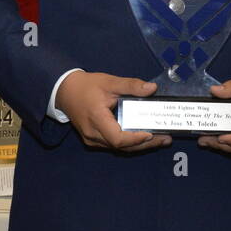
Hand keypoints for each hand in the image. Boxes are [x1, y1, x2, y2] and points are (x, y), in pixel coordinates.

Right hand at [56, 71, 171, 152]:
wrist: (65, 92)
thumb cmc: (86, 86)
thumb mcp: (109, 82)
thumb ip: (131, 85)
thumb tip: (152, 88)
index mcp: (96, 119)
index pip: (117, 138)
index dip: (135, 139)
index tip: (151, 133)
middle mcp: (93, 134)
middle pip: (122, 147)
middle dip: (145, 144)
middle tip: (165, 139)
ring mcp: (92, 140)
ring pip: (118, 148)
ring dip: (139, 145)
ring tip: (160, 139)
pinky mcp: (93, 140)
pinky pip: (114, 145)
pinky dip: (129, 143)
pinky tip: (144, 138)